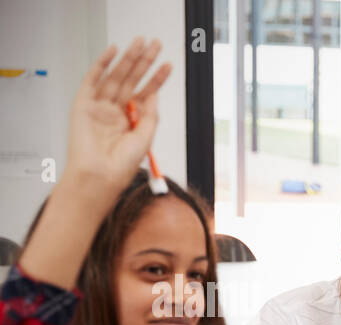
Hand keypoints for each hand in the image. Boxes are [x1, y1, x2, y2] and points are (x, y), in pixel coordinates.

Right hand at [66, 39, 171, 194]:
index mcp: (129, 121)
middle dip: (144, 62)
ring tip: (140, 43)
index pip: (145, 94)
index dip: (157, 79)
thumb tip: (154, 93)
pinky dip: (102, 64)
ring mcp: (98, 107)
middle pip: (131, 80)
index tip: (168, 65)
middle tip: (155, 44)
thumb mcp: (144, 137)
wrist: (100, 176)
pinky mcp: (83, 105)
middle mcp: (114, 112)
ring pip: (115, 77)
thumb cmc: (121, 165)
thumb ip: (149, 114)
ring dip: (128, 59)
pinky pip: (92, 80)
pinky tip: (113, 51)